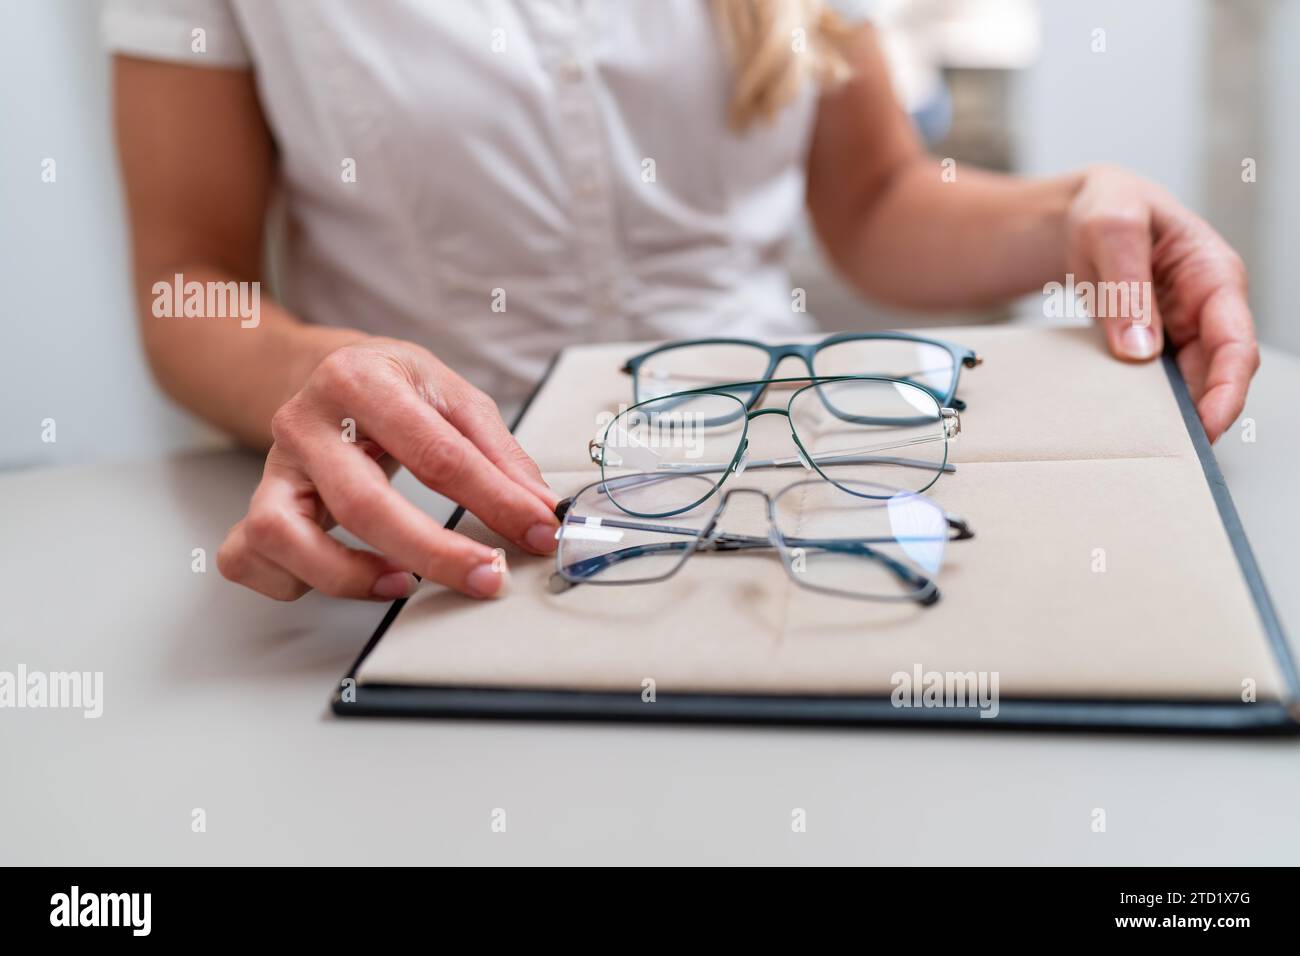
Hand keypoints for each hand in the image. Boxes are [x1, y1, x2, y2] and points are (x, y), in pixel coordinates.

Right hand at [218, 339, 558, 600]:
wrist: (325, 371)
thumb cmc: (391, 386)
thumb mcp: (451, 396)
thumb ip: (498, 454)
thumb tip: (539, 510)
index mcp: (359, 380)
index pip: (437, 454)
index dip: (496, 501)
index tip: (537, 531)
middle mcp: (306, 422)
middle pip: (363, 504)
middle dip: (435, 552)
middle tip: (487, 576)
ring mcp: (273, 466)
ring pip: (284, 535)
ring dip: (347, 576)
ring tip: (403, 583)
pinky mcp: (256, 502)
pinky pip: (248, 556)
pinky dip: (290, 582)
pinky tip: (346, 577)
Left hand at [1064, 164, 1257, 440]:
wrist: (1082, 212)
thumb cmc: (1105, 206)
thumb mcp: (1109, 229)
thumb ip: (1126, 287)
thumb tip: (1140, 351)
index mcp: (1212, 273)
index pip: (1235, 341)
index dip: (1227, 388)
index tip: (1206, 425)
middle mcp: (1206, 305)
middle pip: (1217, 373)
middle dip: (1201, 414)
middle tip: (1170, 450)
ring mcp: (1182, 327)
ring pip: (1190, 383)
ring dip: (1174, 413)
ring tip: (1148, 444)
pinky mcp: (1155, 342)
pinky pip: (1159, 381)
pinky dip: (1149, 402)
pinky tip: (1129, 424)